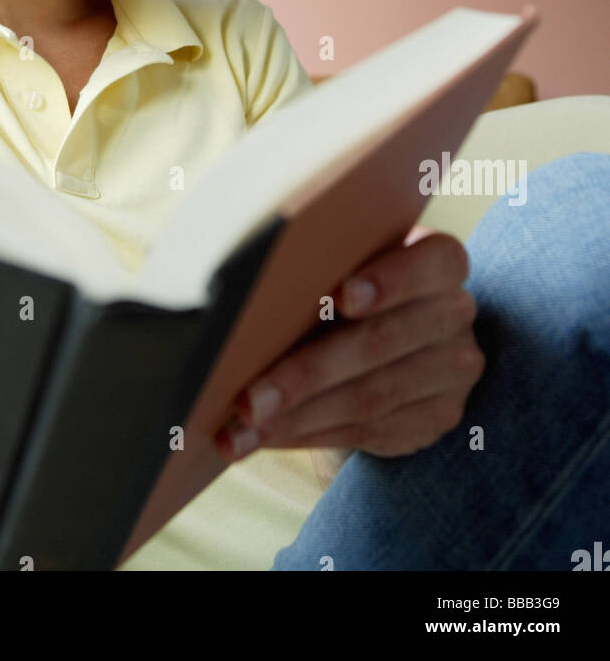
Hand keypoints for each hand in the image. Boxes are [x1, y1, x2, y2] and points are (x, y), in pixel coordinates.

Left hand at [214, 226, 484, 467]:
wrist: (383, 334)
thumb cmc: (347, 281)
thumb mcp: (346, 262)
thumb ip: (323, 267)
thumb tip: (249, 293)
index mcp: (438, 262)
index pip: (432, 263)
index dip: (389, 281)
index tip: (342, 296)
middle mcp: (455, 314)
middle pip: (380, 343)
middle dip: (306, 374)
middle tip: (249, 399)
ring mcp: (451, 372)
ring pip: (369, 398)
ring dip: (297, 417)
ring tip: (243, 427)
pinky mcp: (434, 418)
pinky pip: (366, 431)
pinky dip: (307, 434)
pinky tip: (266, 437)